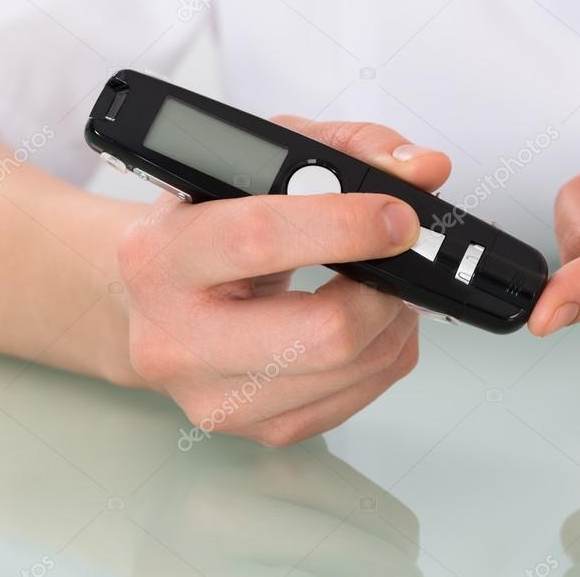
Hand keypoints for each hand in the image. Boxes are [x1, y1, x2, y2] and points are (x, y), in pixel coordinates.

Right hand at [117, 117, 449, 445]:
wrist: (156, 305)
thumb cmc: (207, 228)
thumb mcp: (260, 164)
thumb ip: (346, 150)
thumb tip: (423, 170)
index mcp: (162, 255)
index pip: (261, 240)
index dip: (346, 226)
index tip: (399, 217)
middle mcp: (176, 338)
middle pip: (322, 333)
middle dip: (382, 291)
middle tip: (397, 260)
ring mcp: (217, 397)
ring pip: (351, 368)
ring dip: (392, 321)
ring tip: (381, 286)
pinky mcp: (259, 430)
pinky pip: (356, 400)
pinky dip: (383, 355)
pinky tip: (367, 325)